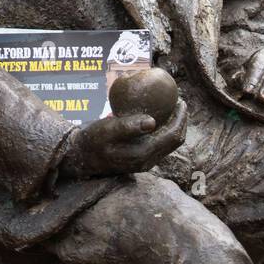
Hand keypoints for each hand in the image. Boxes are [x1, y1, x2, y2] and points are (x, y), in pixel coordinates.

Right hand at [59, 99, 187, 178]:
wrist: (82, 157)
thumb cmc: (94, 140)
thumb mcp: (108, 129)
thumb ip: (129, 126)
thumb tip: (153, 121)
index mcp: (143, 153)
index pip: (172, 136)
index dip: (180, 118)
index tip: (181, 100)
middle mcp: (148, 161)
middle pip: (175, 141)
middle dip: (181, 122)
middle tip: (180, 102)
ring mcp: (145, 163)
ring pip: (169, 145)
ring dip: (174, 126)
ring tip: (172, 109)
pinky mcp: (140, 160)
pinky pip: (160, 145)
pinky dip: (164, 131)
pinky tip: (158, 119)